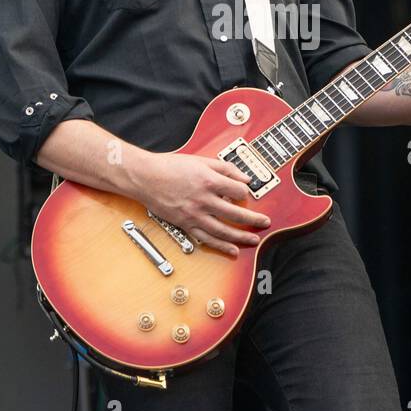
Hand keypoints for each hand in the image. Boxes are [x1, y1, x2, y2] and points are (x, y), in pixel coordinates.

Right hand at [133, 152, 269, 256]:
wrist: (145, 177)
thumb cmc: (171, 166)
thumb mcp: (201, 160)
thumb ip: (226, 168)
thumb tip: (245, 178)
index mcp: (209, 181)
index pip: (238, 191)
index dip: (245, 192)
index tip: (245, 193)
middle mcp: (203, 200)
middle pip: (235, 214)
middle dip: (253, 219)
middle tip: (265, 222)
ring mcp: (194, 215)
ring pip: (223, 231)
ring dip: (241, 237)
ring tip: (254, 240)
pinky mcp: (185, 224)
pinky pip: (207, 238)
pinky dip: (221, 246)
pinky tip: (233, 250)